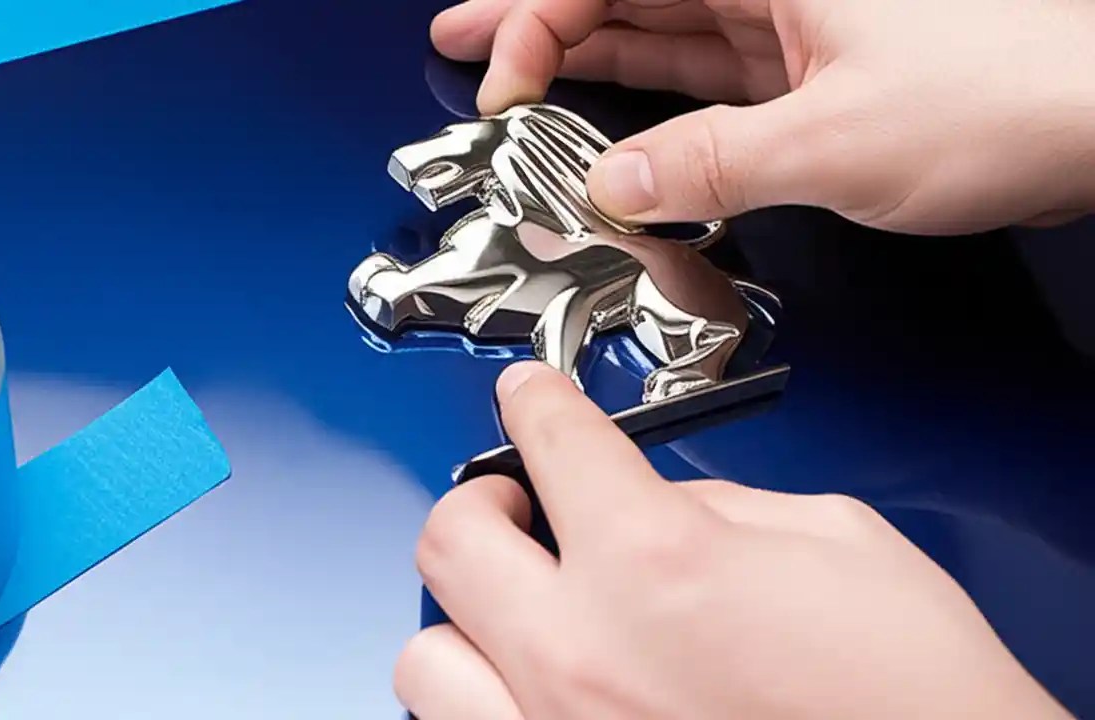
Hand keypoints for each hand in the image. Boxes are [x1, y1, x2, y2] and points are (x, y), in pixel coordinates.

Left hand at [394, 361, 1071, 718]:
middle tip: (522, 498)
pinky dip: (484, 694)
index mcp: (656, 561)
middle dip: (483, 497)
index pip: (552, 439)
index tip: (529, 397)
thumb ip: (719, 506)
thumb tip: (661, 500)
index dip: (534, 400)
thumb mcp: (837, 544)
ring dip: (467, 613)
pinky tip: (533, 681)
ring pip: (426, 656)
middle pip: (452, 535)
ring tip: (517, 604)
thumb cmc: (916, 698)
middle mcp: (583, 655)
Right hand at [430, 0, 1094, 233]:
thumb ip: (707, 163)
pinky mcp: (811, 79)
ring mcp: (790, 31)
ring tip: (512, 77)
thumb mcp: (830, 141)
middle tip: (466, 45)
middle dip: (539, 20)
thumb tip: (617, 186)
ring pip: (661, 36)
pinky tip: (609, 123)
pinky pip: (706, 84)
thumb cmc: (1006, 94)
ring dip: (586, 58)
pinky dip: (655, 107)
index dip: (541, 18)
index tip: (509, 82)